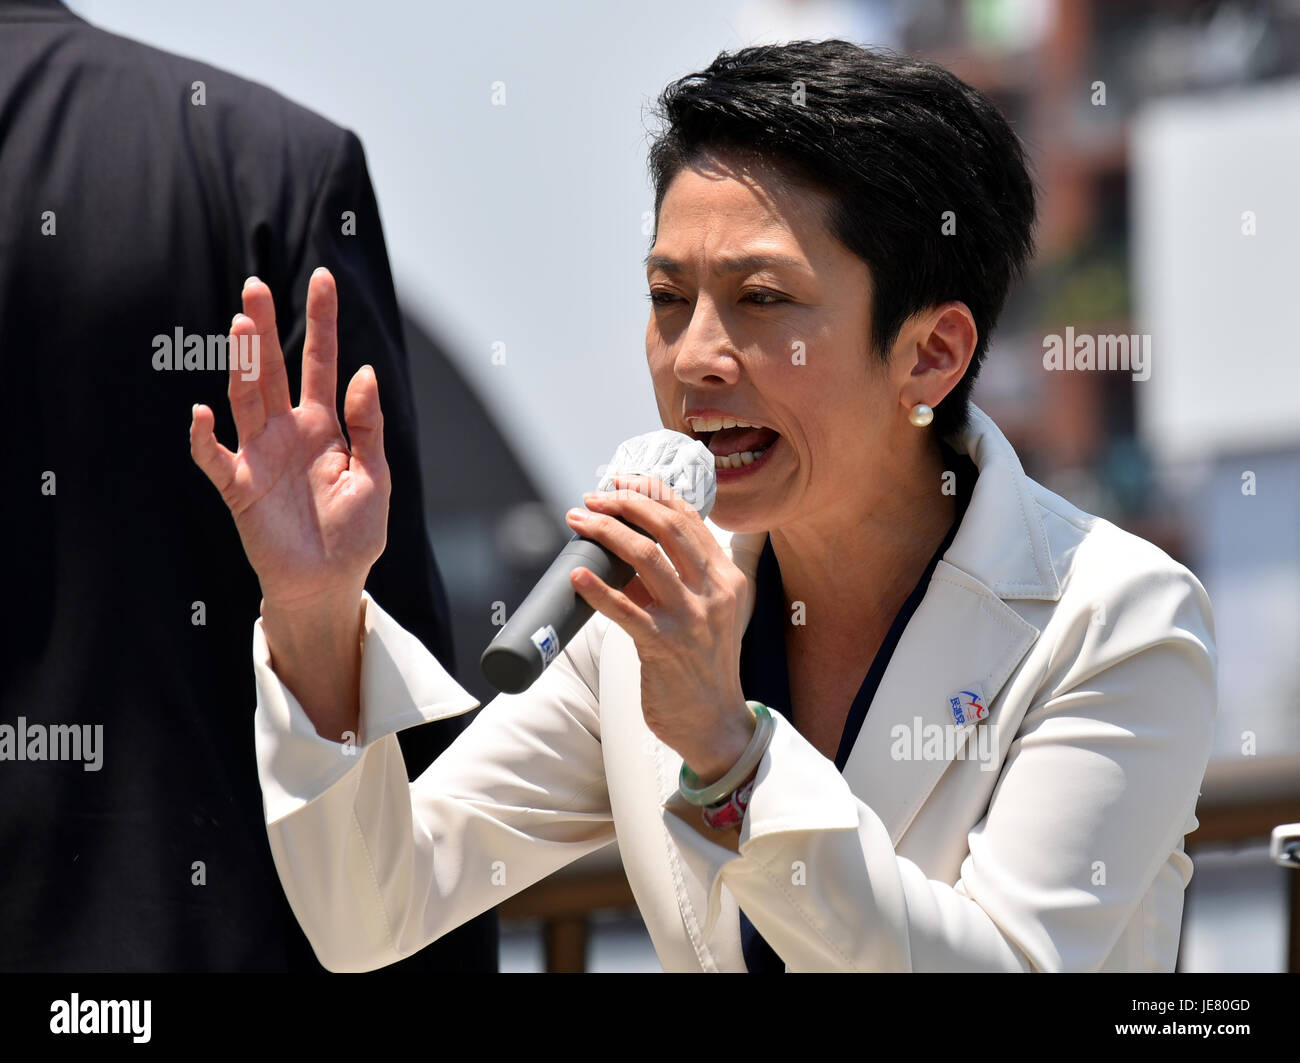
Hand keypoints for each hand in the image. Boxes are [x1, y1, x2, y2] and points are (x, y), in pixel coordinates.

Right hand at [189, 268, 389, 614]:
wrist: (330, 584)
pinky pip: (214, 458)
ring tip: (244, 323)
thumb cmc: (354, 532)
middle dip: (266, 328)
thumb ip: (368, 425)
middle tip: (256, 283)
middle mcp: (287, 431)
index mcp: (324, 425)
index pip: (320, 362)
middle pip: (273, 369)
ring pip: (246, 399)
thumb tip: (364, 370)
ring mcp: (259, 455)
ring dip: (243, 364)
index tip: (322, 277)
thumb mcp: (375, 476)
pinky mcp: (239, 487)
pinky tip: (203, 412)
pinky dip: (204, 437)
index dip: (321, 321)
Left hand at [566, 474, 755, 782]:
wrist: (714, 722)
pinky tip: (576, 576)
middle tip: (594, 498)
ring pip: (645, 556)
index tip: (623, 480)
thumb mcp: (703, 612)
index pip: (689, 519)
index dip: (653, 493)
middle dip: (626, 503)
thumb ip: (674, 579)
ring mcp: (691, 619)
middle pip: (667, 527)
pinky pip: (624, 609)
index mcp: (726, 578)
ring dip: (605, 531)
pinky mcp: (664, 647)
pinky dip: (596, 589)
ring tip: (579, 520)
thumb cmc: (702, 665)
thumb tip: (626, 545)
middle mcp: (714, 592)